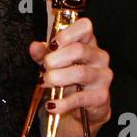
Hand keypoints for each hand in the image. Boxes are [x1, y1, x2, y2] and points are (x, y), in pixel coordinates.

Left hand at [28, 17, 112, 136]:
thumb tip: (34, 46)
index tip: (53, 45)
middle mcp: (99, 57)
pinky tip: (52, 105)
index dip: (68, 33)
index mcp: (88, 43)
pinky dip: (63, 102)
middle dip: (56, 59)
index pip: (85, 27)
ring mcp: (102, 77)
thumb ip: (43, 54)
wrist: (80, 109)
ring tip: (45, 82)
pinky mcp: (101, 97)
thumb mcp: (53, 64)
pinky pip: (80, 98)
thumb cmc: (68, 79)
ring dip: (57, 77)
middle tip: (44, 67)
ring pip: (80, 73)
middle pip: (79, 50)